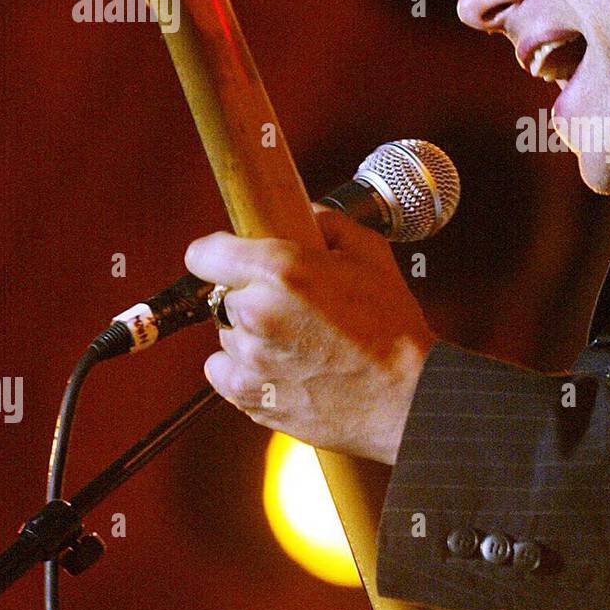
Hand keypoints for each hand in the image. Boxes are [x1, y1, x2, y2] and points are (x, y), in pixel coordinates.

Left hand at [184, 205, 435, 463]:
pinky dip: (243, 369)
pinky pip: (223, 372)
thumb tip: (304, 214)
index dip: (219, 253)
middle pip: (221, 294)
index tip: (230, 259)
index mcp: (280, 270)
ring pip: (226, 334)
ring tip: (294, 340)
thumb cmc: (392, 328)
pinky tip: (279, 366)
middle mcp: (256, 312)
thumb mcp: (370, 254)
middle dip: (248, 295)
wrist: (404, 395)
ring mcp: (249, 358)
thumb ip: (328, 223)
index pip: (205, 253)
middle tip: (288, 304)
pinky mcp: (249, 396)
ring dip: (249, 334)